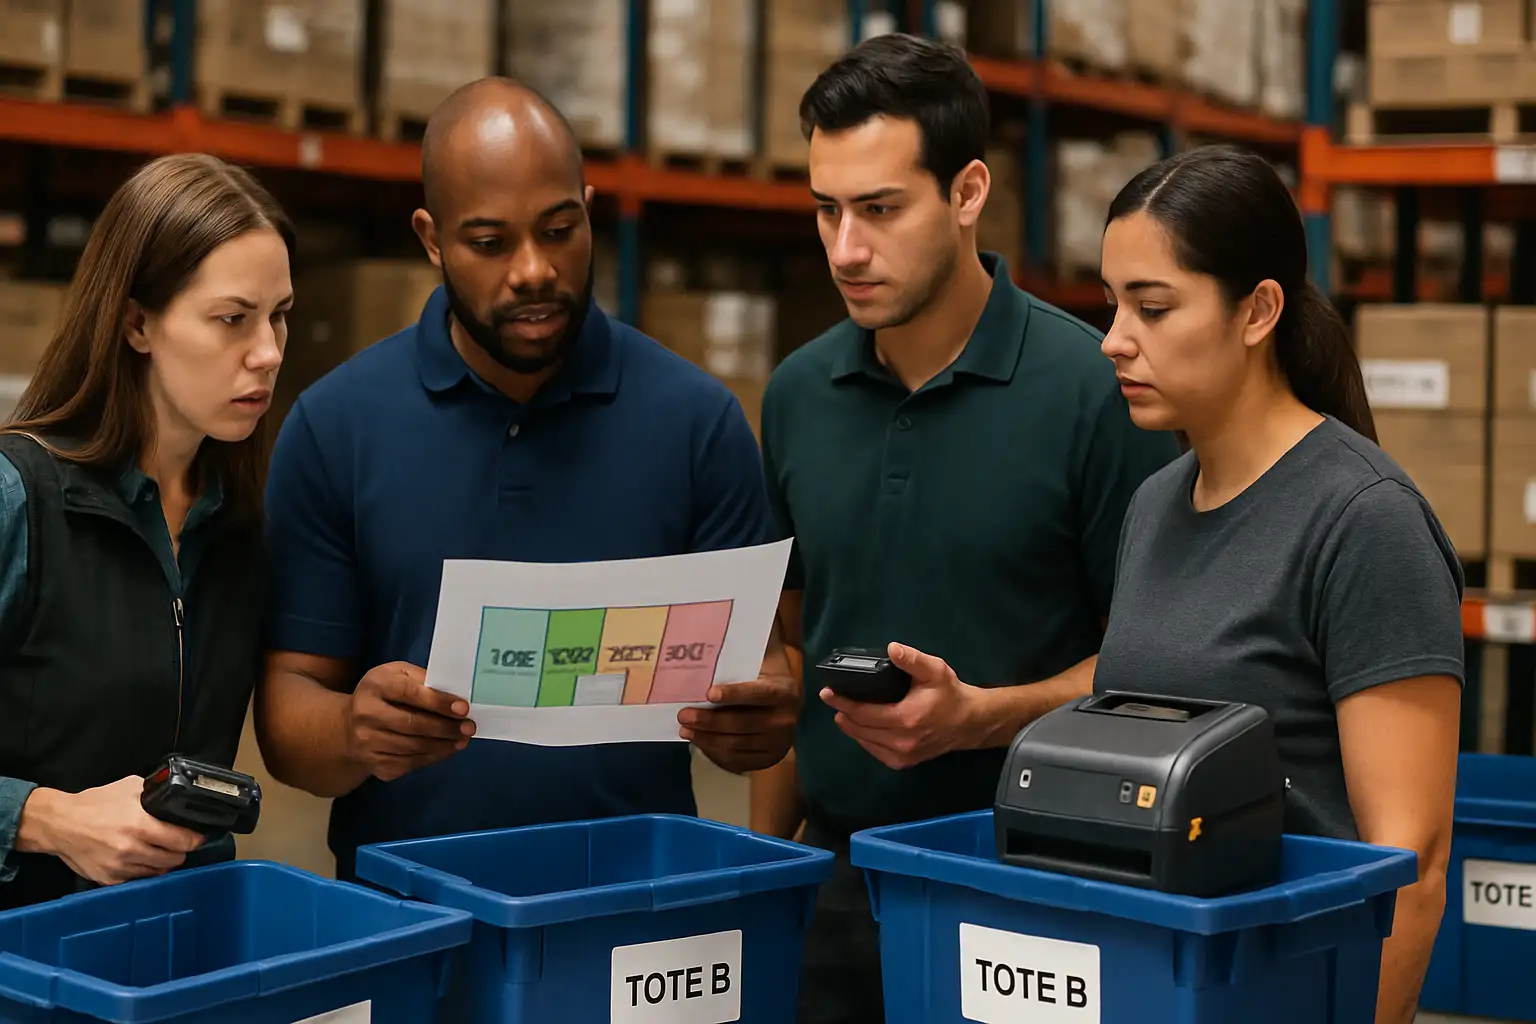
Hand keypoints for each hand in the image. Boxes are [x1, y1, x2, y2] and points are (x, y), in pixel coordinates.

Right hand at [17, 776, 205, 885]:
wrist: (60, 824)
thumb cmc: (94, 804)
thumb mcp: (129, 787)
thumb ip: (155, 794)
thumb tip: (176, 799)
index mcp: (139, 825)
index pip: (182, 841)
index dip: (194, 839)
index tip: (197, 836)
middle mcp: (131, 849)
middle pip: (174, 859)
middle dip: (180, 851)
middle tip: (178, 843)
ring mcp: (120, 867)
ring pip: (159, 871)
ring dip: (163, 862)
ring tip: (160, 850)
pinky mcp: (110, 879)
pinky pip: (139, 879)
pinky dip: (145, 871)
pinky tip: (142, 859)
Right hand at [346, 662, 475, 782]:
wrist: (348, 726)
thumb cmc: (383, 694)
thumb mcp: (398, 675)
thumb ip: (422, 679)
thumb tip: (454, 695)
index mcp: (375, 685)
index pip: (410, 693)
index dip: (438, 701)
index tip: (463, 708)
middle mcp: (366, 714)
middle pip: (413, 724)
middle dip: (446, 727)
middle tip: (468, 727)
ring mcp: (367, 742)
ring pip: (413, 747)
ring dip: (443, 745)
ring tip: (462, 739)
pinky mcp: (373, 763)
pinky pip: (409, 763)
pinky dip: (432, 757)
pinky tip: (445, 750)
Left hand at [678, 672, 799, 773]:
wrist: (787, 703)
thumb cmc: (765, 677)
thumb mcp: (761, 664)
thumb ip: (740, 663)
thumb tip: (707, 661)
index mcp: (785, 693)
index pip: (758, 694)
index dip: (733, 694)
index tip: (708, 693)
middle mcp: (785, 721)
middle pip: (742, 724)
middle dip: (710, 721)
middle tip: (684, 716)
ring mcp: (778, 744)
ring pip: (736, 744)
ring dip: (707, 738)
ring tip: (685, 730)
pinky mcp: (768, 759)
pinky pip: (736, 759)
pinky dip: (714, 751)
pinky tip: (699, 741)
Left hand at [821, 642, 981, 769]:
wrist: (970, 722)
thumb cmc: (950, 694)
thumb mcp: (935, 670)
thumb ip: (912, 659)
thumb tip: (891, 648)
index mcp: (906, 718)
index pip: (863, 713)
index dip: (842, 703)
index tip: (827, 693)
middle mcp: (901, 741)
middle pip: (860, 729)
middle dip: (843, 713)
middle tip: (832, 700)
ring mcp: (903, 755)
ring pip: (866, 742)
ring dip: (851, 728)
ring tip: (842, 713)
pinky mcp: (905, 762)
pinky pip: (876, 752)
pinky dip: (865, 740)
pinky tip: (861, 729)